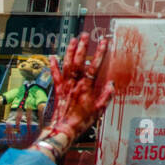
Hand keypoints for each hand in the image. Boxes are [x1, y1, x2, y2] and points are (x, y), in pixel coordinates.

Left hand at [39, 32, 112, 151]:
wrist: (63, 129)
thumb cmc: (81, 121)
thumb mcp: (99, 110)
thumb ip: (106, 96)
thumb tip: (111, 85)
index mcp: (86, 88)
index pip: (94, 66)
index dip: (99, 53)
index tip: (103, 42)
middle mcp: (74, 84)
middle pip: (78, 61)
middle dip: (82, 46)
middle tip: (85, 35)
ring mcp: (65, 85)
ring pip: (67, 64)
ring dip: (69, 51)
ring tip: (72, 40)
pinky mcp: (58, 89)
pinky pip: (55, 74)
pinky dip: (53, 65)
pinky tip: (53, 57)